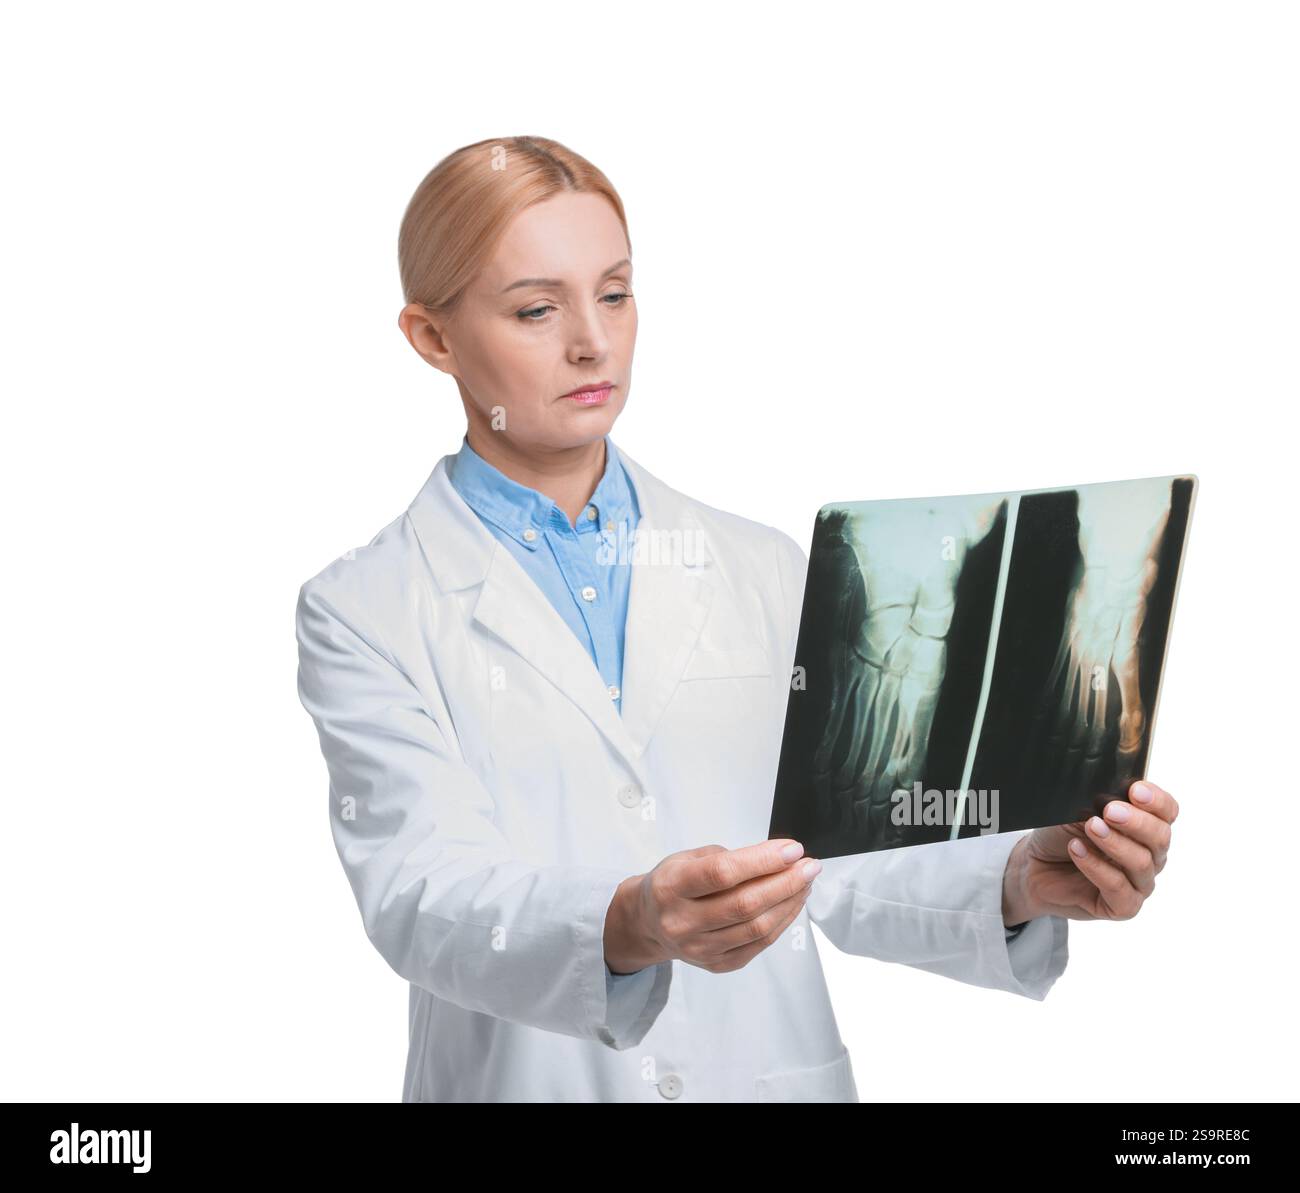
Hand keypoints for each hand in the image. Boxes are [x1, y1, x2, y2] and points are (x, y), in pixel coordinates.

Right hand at [604, 839, 821, 974]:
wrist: (649, 922)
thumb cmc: (674, 883)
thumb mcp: (688, 858)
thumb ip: (730, 858)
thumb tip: (779, 857)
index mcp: (671, 887)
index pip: (722, 874)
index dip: (762, 860)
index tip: (792, 849)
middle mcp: (682, 922)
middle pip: (745, 904)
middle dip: (786, 882)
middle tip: (809, 865)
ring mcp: (699, 949)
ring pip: (757, 928)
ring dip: (789, 902)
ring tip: (805, 882)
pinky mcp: (716, 965)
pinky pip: (759, 945)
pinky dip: (782, 922)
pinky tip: (791, 903)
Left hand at [1002, 779, 1177, 923]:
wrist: (1035, 867)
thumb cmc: (1061, 836)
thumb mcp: (1077, 811)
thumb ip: (1098, 803)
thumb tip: (1111, 794)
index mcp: (1145, 827)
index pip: (1167, 811)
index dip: (1156, 800)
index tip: (1135, 790)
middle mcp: (1150, 855)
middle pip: (1160, 837)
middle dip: (1136, 821)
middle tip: (1110, 810)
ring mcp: (1140, 883)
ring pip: (1142, 862)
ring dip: (1114, 842)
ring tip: (1090, 827)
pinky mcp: (1124, 906)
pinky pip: (1119, 887)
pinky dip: (1096, 866)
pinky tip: (1076, 849)